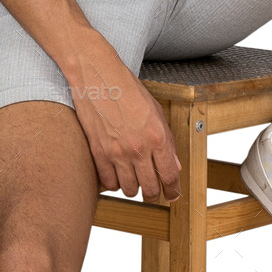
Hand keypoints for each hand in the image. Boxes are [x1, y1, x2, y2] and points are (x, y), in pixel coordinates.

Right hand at [66, 32, 181, 201]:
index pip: (169, 175)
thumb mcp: (156, 112)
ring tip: (134, 181)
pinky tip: (117, 175)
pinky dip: (114, 183)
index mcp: (157, 137)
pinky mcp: (98, 152)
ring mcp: (117, 152)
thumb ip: (167, 142)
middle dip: (153, 194)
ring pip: (129, 190)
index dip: (173, 190)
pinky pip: (108, 183)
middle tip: (153, 193)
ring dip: (133, 189)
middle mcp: (139, 148)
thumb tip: (173, 165)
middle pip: (150, 188)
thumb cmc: (127, 89)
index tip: (173, 195)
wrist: (98, 76)